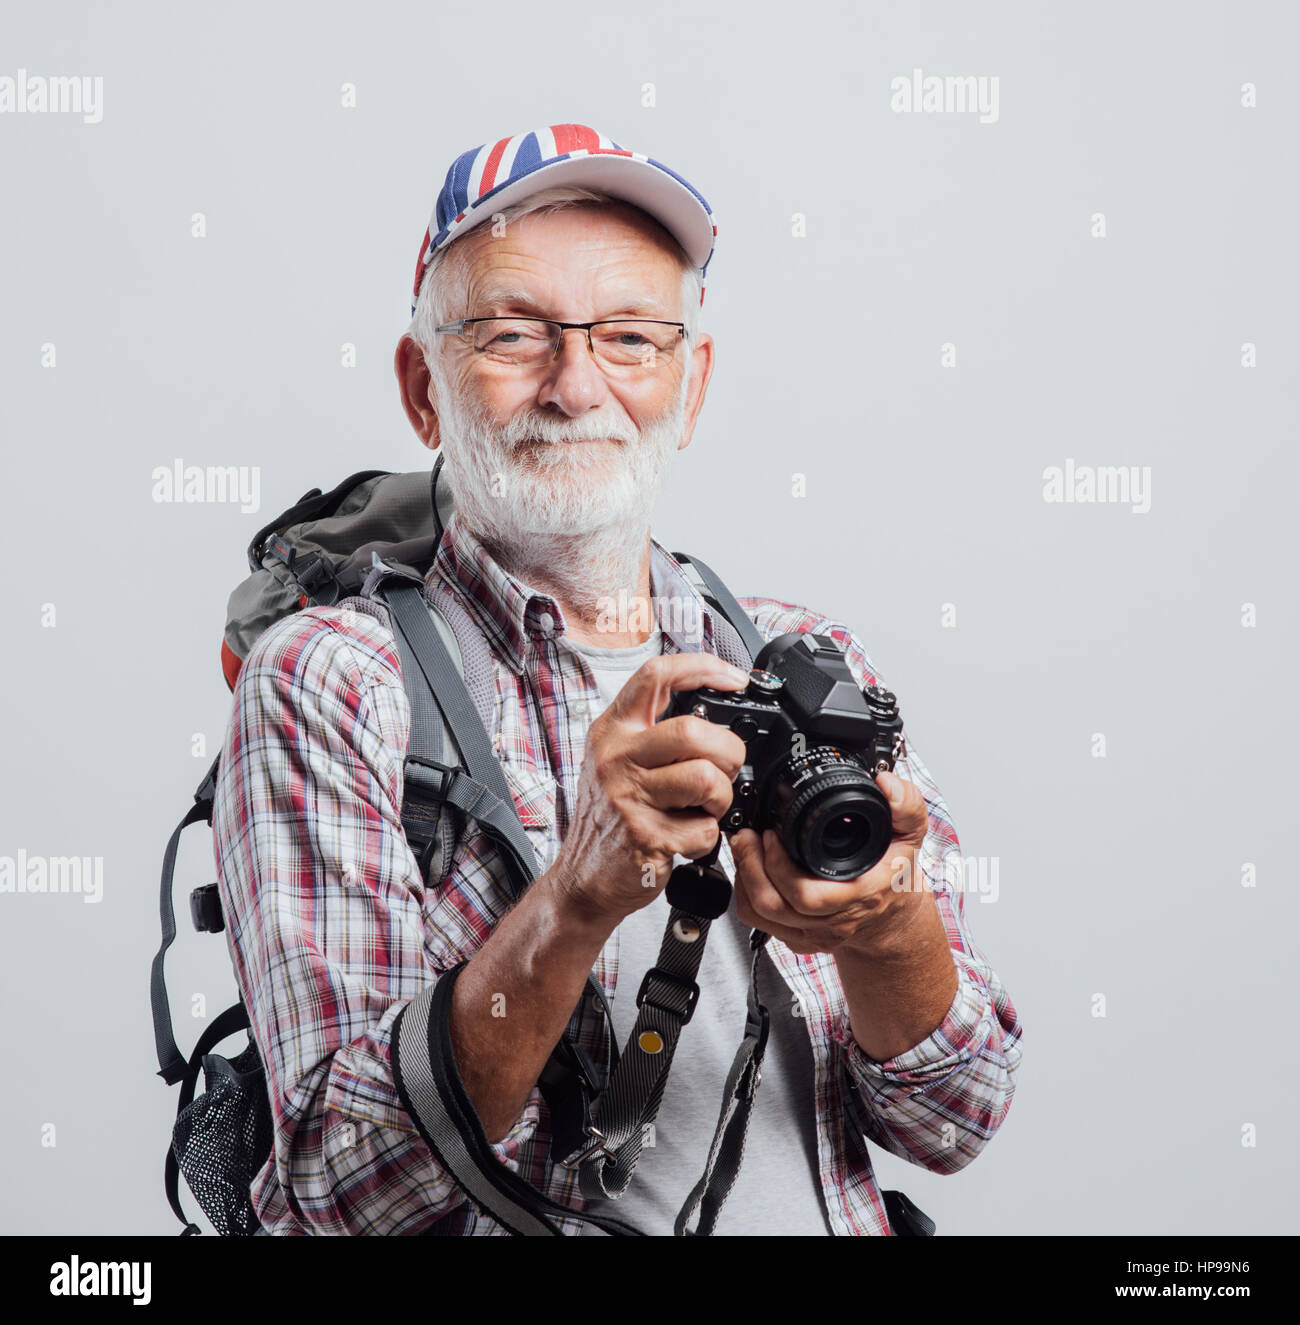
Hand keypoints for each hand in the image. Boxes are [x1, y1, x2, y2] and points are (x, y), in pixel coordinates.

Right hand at [549, 653, 749, 928]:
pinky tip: (688, 838)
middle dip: (728, 751)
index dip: (703, 668)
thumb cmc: (608, 818)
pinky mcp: (645, 836)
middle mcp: (616, 757)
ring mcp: (628, 797)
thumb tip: (713, 713)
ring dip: (722, 798)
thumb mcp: (615, 761)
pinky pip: (704, 828)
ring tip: (708, 807)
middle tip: (726, 768)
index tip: (734, 679)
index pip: (656, 676)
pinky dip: (708, 838)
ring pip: (706, 779)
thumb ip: (652, 733)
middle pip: (693, 731)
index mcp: (613, 730)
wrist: (582, 878)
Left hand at [730, 769, 934, 957]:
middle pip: (775, 905)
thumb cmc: (895, 875)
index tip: (772, 834)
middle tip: (748, 835)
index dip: (779, 866)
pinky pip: (759, 922)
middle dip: (751, 866)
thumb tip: (886, 784)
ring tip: (745, 846)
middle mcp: (834, 919)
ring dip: (744, 878)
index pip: (807, 896)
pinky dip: (746, 894)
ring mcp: (814, 933)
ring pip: (761, 915)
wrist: (892, 916)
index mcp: (859, 895)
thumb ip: (906, 806)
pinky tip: (751, 869)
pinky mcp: (797, 938)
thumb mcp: (911, 835)